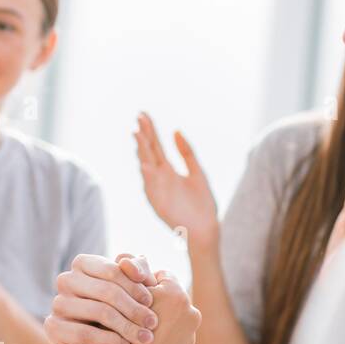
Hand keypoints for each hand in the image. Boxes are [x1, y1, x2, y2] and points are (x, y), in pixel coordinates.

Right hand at [47, 253, 158, 343]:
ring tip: (144, 338)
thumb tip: (127, 262)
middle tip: (153, 323)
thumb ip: (137, 269)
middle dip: (134, 308)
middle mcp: (66, 280)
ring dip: (126, 326)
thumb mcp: (131, 286)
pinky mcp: (53, 327)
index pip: (112, 270)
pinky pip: (84, 333)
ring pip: (98, 311)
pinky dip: (108, 340)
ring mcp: (57, 303)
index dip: (135, 286)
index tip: (152, 302)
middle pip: (106, 291)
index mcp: (82, 264)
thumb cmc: (119, 308)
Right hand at [107, 264, 201, 343]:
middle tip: (133, 310)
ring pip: (173, 322)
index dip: (142, 283)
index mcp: (176, 295)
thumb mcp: (116, 296)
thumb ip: (128, 275)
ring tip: (137, 330)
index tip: (128, 292)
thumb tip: (129, 258)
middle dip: (154, 304)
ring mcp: (192, 338)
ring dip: (158, 324)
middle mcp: (191, 314)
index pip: (161, 275)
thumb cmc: (111, 331)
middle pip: (170, 299)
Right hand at [135, 112, 218, 248]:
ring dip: (142, 152)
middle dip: (144, 136)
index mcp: (168, 169)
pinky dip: (148, 176)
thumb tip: (175, 130)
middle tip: (139, 118)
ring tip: (138, 135)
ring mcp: (157, 188)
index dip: (150, 130)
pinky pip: (151, 187)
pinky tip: (145, 165)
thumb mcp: (197, 172)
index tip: (143, 114)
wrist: (205, 229)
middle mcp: (159, 177)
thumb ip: (186, 152)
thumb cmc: (202, 204)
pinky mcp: (158, 202)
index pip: (155, 146)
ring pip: (146, 166)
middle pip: (148, 152)